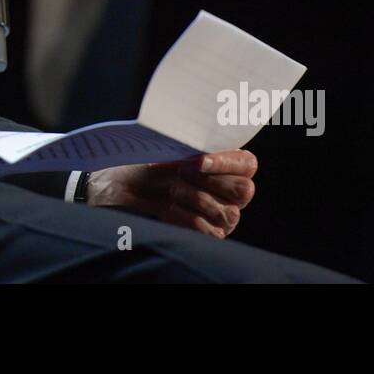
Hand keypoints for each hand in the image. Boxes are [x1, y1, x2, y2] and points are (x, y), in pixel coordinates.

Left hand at [86, 150, 256, 238]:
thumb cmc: (152, 160)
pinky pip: (211, 232)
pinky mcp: (211, 234)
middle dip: (211, 181)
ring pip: (227, 212)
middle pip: (244, 190)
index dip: (226, 163)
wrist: (125, 185)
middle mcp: (234, 190)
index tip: (197, 160)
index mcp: (232, 164)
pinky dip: (187, 217)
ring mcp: (225, 214)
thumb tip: (201, 141)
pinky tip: (170, 205)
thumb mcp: (172, 146)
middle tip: (182, 173)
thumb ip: (194, 143)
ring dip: (194, 198)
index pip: (248, 165)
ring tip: (171, 189)